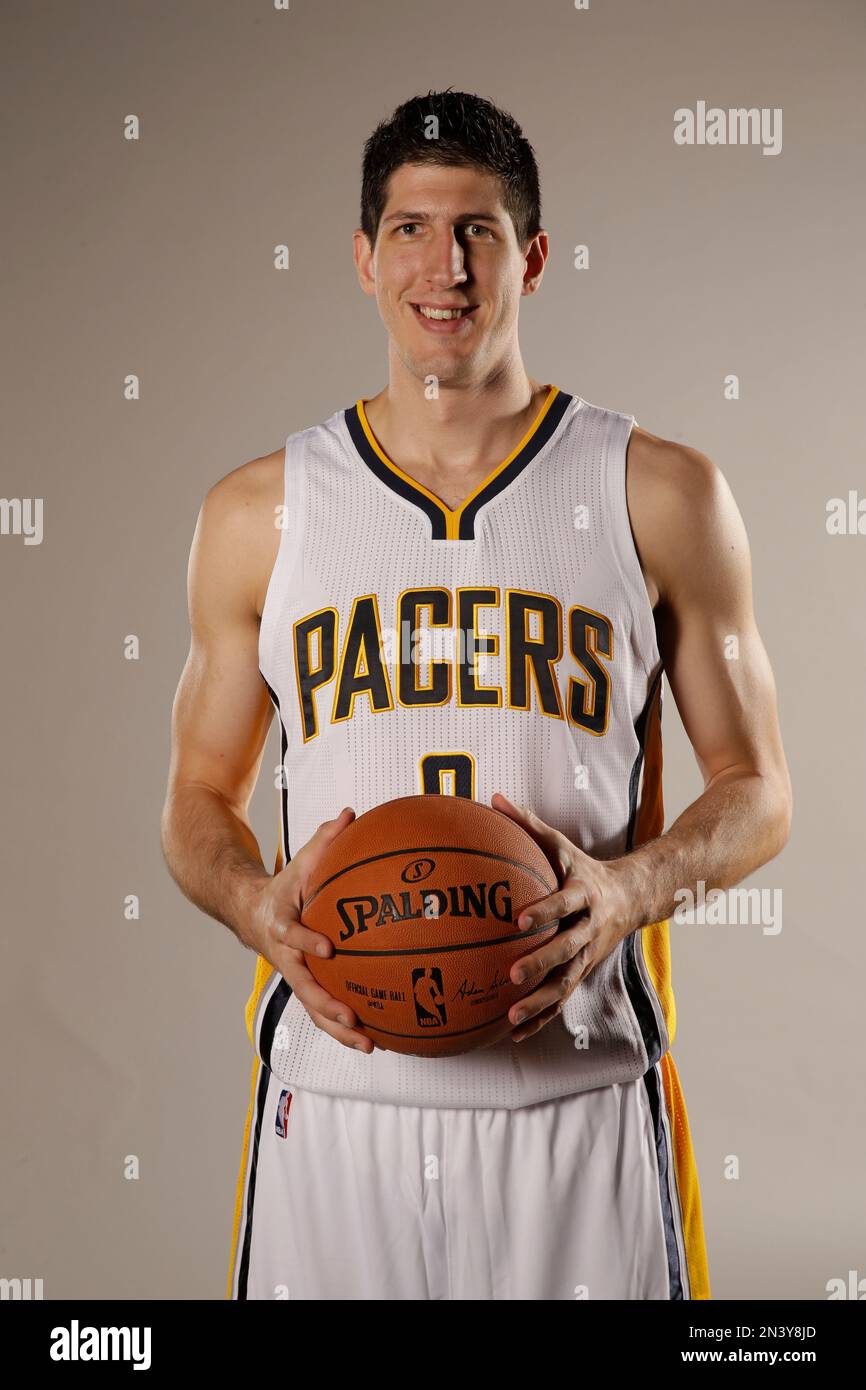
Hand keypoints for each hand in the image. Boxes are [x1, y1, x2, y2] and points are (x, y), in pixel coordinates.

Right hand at [244, 807, 374, 1053]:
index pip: (293, 935)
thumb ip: (325, 840)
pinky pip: (324, 1009)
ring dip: (338, 1029)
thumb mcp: (300, 861)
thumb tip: (351, 812)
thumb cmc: (285, 885)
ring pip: (314, 1009)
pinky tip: (377, 1037)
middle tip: (353, 1018)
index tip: (328, 948)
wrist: (249, 912)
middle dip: (327, 1006)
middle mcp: (286, 957)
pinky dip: (345, 1025)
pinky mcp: (304, 986)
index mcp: (282, 925)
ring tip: (370, 1045)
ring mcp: (294, 976)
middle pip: (304, 987)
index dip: (308, 942)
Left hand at [491, 792, 638, 1043]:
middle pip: (567, 948)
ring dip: (540, 1001)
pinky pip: (563, 998)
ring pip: (566, 982)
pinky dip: (542, 1016)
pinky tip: (516, 1032)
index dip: (545, 910)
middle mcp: (590, 927)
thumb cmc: (583, 868)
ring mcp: (589, 954)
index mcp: (584, 894)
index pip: (564, 903)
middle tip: (512, 975)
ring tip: (511, 1016)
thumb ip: (528, 824)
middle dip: (541, 963)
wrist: (633, 897)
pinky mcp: (584, 972)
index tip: (518, 920)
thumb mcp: (561, 845)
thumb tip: (492, 797)